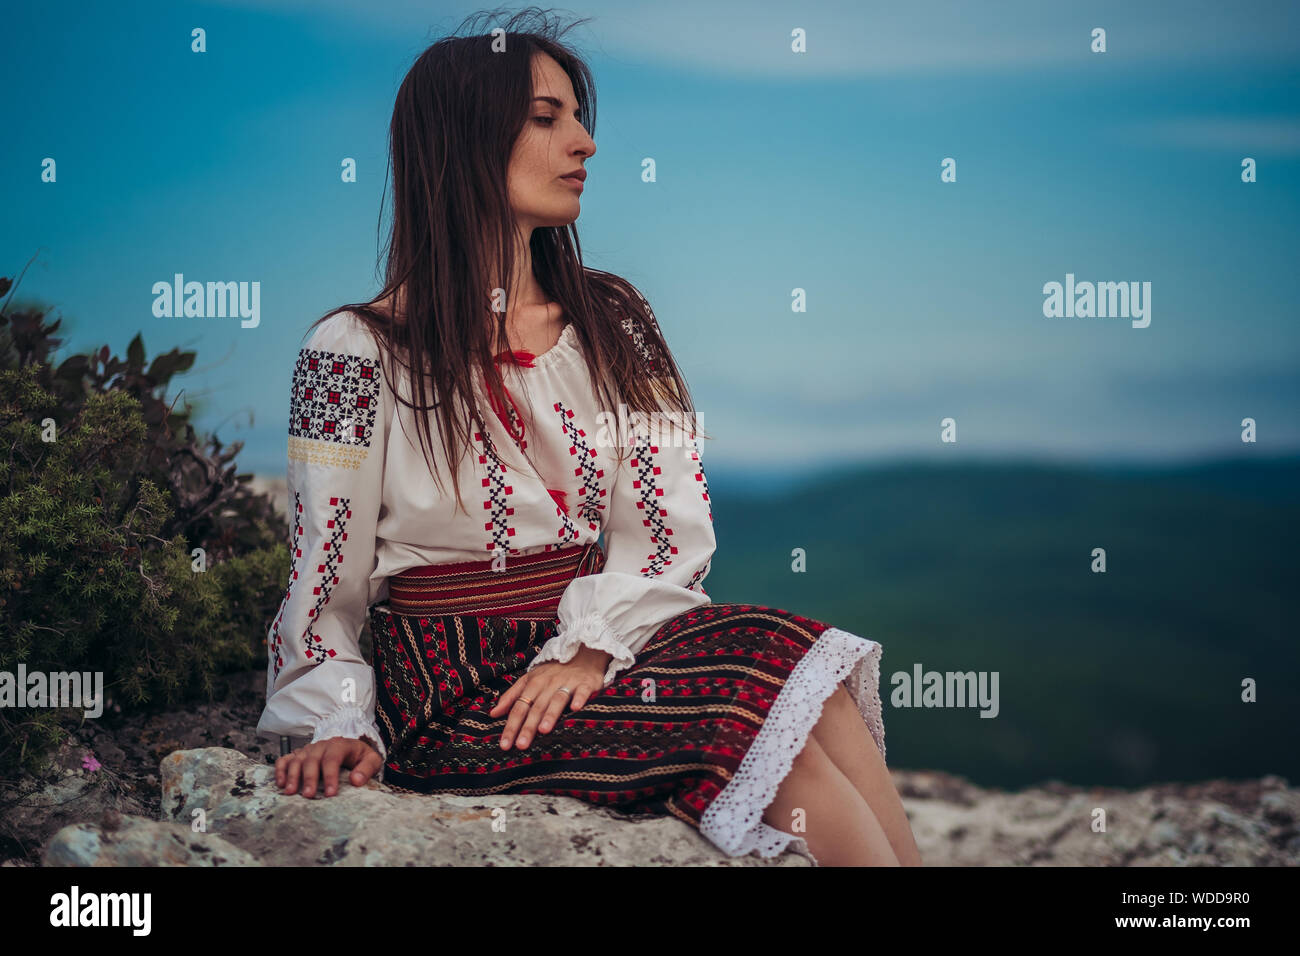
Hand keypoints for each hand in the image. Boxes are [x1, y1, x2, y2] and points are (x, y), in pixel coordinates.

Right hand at [275, 736, 382, 797]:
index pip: (333, 759)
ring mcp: (308, 750)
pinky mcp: (299, 755)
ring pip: (297, 760)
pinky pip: (285, 759)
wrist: (351, 747)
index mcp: (340, 745)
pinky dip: (280, 770)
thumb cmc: (360, 756)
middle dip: (310, 778)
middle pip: (312, 760)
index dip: (331, 776)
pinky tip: (280, 783)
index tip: (330, 794)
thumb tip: (356, 781)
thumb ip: (366, 769)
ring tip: (291, 793)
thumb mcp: (371, 760)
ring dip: (293, 776)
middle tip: (309, 796)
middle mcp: (321, 746)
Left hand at [490, 648, 609, 749]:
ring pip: (557, 700)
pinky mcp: (586, 683)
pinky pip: (582, 691)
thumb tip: (493, 713)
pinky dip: (579, 699)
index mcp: (533, 683)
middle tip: (521, 745)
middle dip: (528, 726)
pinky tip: (576, 709)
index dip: (511, 726)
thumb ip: (511, 696)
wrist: (582, 654)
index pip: (519, 707)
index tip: (505, 744)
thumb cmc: (553, 672)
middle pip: (536, 707)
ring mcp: (568, 683)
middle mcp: (549, 683)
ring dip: (551, 714)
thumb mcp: (529, 679)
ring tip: (543, 731)